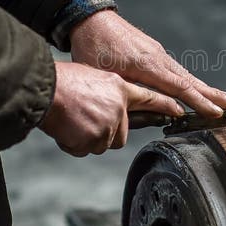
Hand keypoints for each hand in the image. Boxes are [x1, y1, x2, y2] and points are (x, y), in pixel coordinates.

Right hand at [39, 61, 184, 156]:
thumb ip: (111, 94)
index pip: (149, 98)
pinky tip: (67, 128)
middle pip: (123, 133)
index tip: (179, 111)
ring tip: (74, 119)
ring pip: (103, 143)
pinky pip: (86, 150)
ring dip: (89, 137)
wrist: (46, 91)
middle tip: (86, 119)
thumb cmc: (63, 82)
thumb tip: (115, 109)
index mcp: (119, 88)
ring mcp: (108, 126)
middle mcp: (119, 108)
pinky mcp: (95, 140)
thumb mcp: (94, 76)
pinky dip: (75, 143)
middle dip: (107, 131)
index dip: (165, 106)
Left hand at [69, 10, 225, 117]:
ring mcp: (158, 53)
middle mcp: (158, 58)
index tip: (215, 113)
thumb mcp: (106, 77)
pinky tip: (196, 89)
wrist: (90, 18)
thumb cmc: (92, 49)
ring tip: (223, 100)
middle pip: (191, 81)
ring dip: (205, 89)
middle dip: (213, 95)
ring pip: (185, 75)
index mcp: (147, 66)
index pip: (179, 88)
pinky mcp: (154, 51)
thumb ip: (130, 94)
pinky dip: (190, 82)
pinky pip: (176, 70)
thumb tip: (152, 112)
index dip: (198, 102)